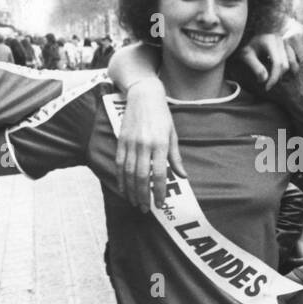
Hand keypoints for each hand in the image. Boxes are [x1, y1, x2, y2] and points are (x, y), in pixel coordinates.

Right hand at [115, 78, 184, 211]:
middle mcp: (144, 145)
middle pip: (141, 177)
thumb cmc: (162, 115)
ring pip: (128, 172)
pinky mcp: (121, 140)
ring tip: (135, 203)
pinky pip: (119, 163)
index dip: (158, 191)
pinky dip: (121, 178)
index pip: (158, 174)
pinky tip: (124, 188)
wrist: (143, 94)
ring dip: (131, 190)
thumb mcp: (173, 134)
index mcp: (160, 144)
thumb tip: (182, 175)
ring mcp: (131, 142)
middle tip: (146, 209)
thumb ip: (175, 157)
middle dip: (143, 195)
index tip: (160, 203)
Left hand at [239, 28, 302, 90]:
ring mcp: (287, 39)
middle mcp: (281, 39)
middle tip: (268, 82)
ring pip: (294, 60)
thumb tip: (265, 80)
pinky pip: (299, 54)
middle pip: (286, 64)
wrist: (249, 31)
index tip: (267, 87)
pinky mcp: (291, 40)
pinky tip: (289, 69)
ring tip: (277, 76)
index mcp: (270, 41)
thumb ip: (255, 67)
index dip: (274, 78)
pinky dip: (296, 63)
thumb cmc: (247, 44)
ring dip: (288, 72)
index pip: (278, 64)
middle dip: (278, 76)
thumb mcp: (246, 55)